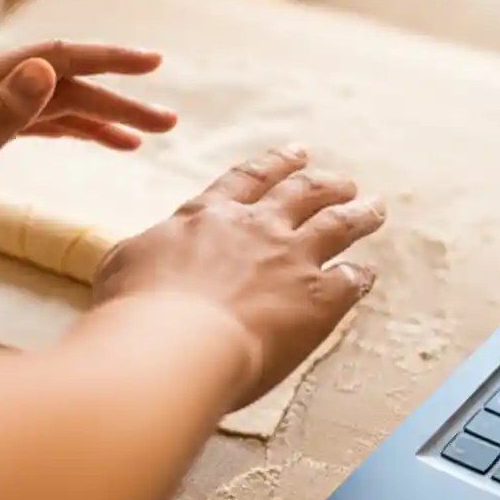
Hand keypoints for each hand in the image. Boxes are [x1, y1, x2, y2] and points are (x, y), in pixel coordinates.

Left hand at [0, 40, 175, 234]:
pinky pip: (38, 121)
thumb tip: (46, 71)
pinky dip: (74, 129)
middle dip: (120, 99)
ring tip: (149, 135)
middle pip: (65, 84)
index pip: (56, 60)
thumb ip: (0, 116)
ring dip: (103, 117)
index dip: (109, 60)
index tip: (154, 64)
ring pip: (56, 103)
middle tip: (170, 121)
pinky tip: (104, 142)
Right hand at [92, 146, 384, 408]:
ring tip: (376, 208)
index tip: (296, 154)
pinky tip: (368, 276)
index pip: (249, 179)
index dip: (277, 164)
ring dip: (361, 214)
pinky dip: (361, 276)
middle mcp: (257, 227)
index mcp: (208, 215)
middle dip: (325, 184)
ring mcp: (292, 259)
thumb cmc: (135, 310)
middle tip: (343, 182)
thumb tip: (151, 254)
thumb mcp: (124, 263)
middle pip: (302, 193)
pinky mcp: (317, 298)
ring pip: (338, 224)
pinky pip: (351, 280)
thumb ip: (149, 251)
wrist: (171, 345)